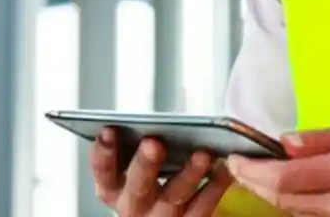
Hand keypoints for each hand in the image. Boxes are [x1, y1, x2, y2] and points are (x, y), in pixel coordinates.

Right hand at [90, 127, 235, 215]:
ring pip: (173, 197)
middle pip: (137, 187)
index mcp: (115, 190)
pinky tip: (225, 167)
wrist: (172, 215)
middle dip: (145, 164)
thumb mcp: (140, 167)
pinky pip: (202, 206)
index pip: (104, 173)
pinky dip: (215, 185)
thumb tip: (162, 121)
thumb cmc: (155, 179)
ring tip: (203, 154)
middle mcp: (133, 208)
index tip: (109, 130)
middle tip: (153, 143)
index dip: (104, 154)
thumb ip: (143, 147)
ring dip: (188, 174)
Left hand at [226, 119, 329, 216]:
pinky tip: (296, 193)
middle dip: (255, 184)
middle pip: (283, 200)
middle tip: (241, 169)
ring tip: (267, 177)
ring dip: (278, 196)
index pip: (284, 177)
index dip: (253, 172)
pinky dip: (301, 207)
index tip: (236, 161)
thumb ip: (322, 139)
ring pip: (296, 213)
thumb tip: (283, 142)